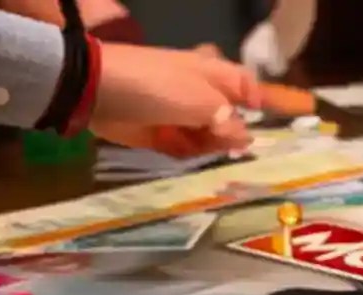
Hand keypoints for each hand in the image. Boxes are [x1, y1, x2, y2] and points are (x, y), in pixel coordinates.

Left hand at [90, 43, 259, 156]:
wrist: (98, 92)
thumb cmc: (157, 88)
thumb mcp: (202, 102)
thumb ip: (229, 123)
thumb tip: (246, 138)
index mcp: (214, 74)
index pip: (248, 87)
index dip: (260, 105)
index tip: (264, 127)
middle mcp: (201, 93)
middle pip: (230, 119)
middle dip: (230, 135)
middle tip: (223, 146)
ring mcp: (180, 114)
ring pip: (209, 137)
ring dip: (207, 146)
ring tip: (194, 146)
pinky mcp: (162, 133)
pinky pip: (185, 147)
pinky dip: (186, 152)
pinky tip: (178, 149)